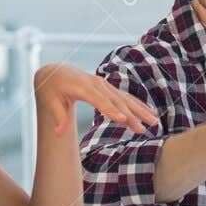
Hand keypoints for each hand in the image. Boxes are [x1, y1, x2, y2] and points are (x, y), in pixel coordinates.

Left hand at [35, 64, 158, 136]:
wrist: (57, 72)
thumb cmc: (53, 88)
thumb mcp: (51, 101)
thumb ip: (58, 117)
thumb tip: (58, 133)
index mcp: (82, 87)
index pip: (99, 100)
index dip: (112, 110)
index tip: (124, 120)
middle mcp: (97, 84)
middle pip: (117, 101)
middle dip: (132, 116)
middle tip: (144, 129)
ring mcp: (104, 84)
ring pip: (125, 98)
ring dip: (141, 110)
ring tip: (154, 122)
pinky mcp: (109, 87)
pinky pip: (125, 96)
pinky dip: (138, 104)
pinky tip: (150, 112)